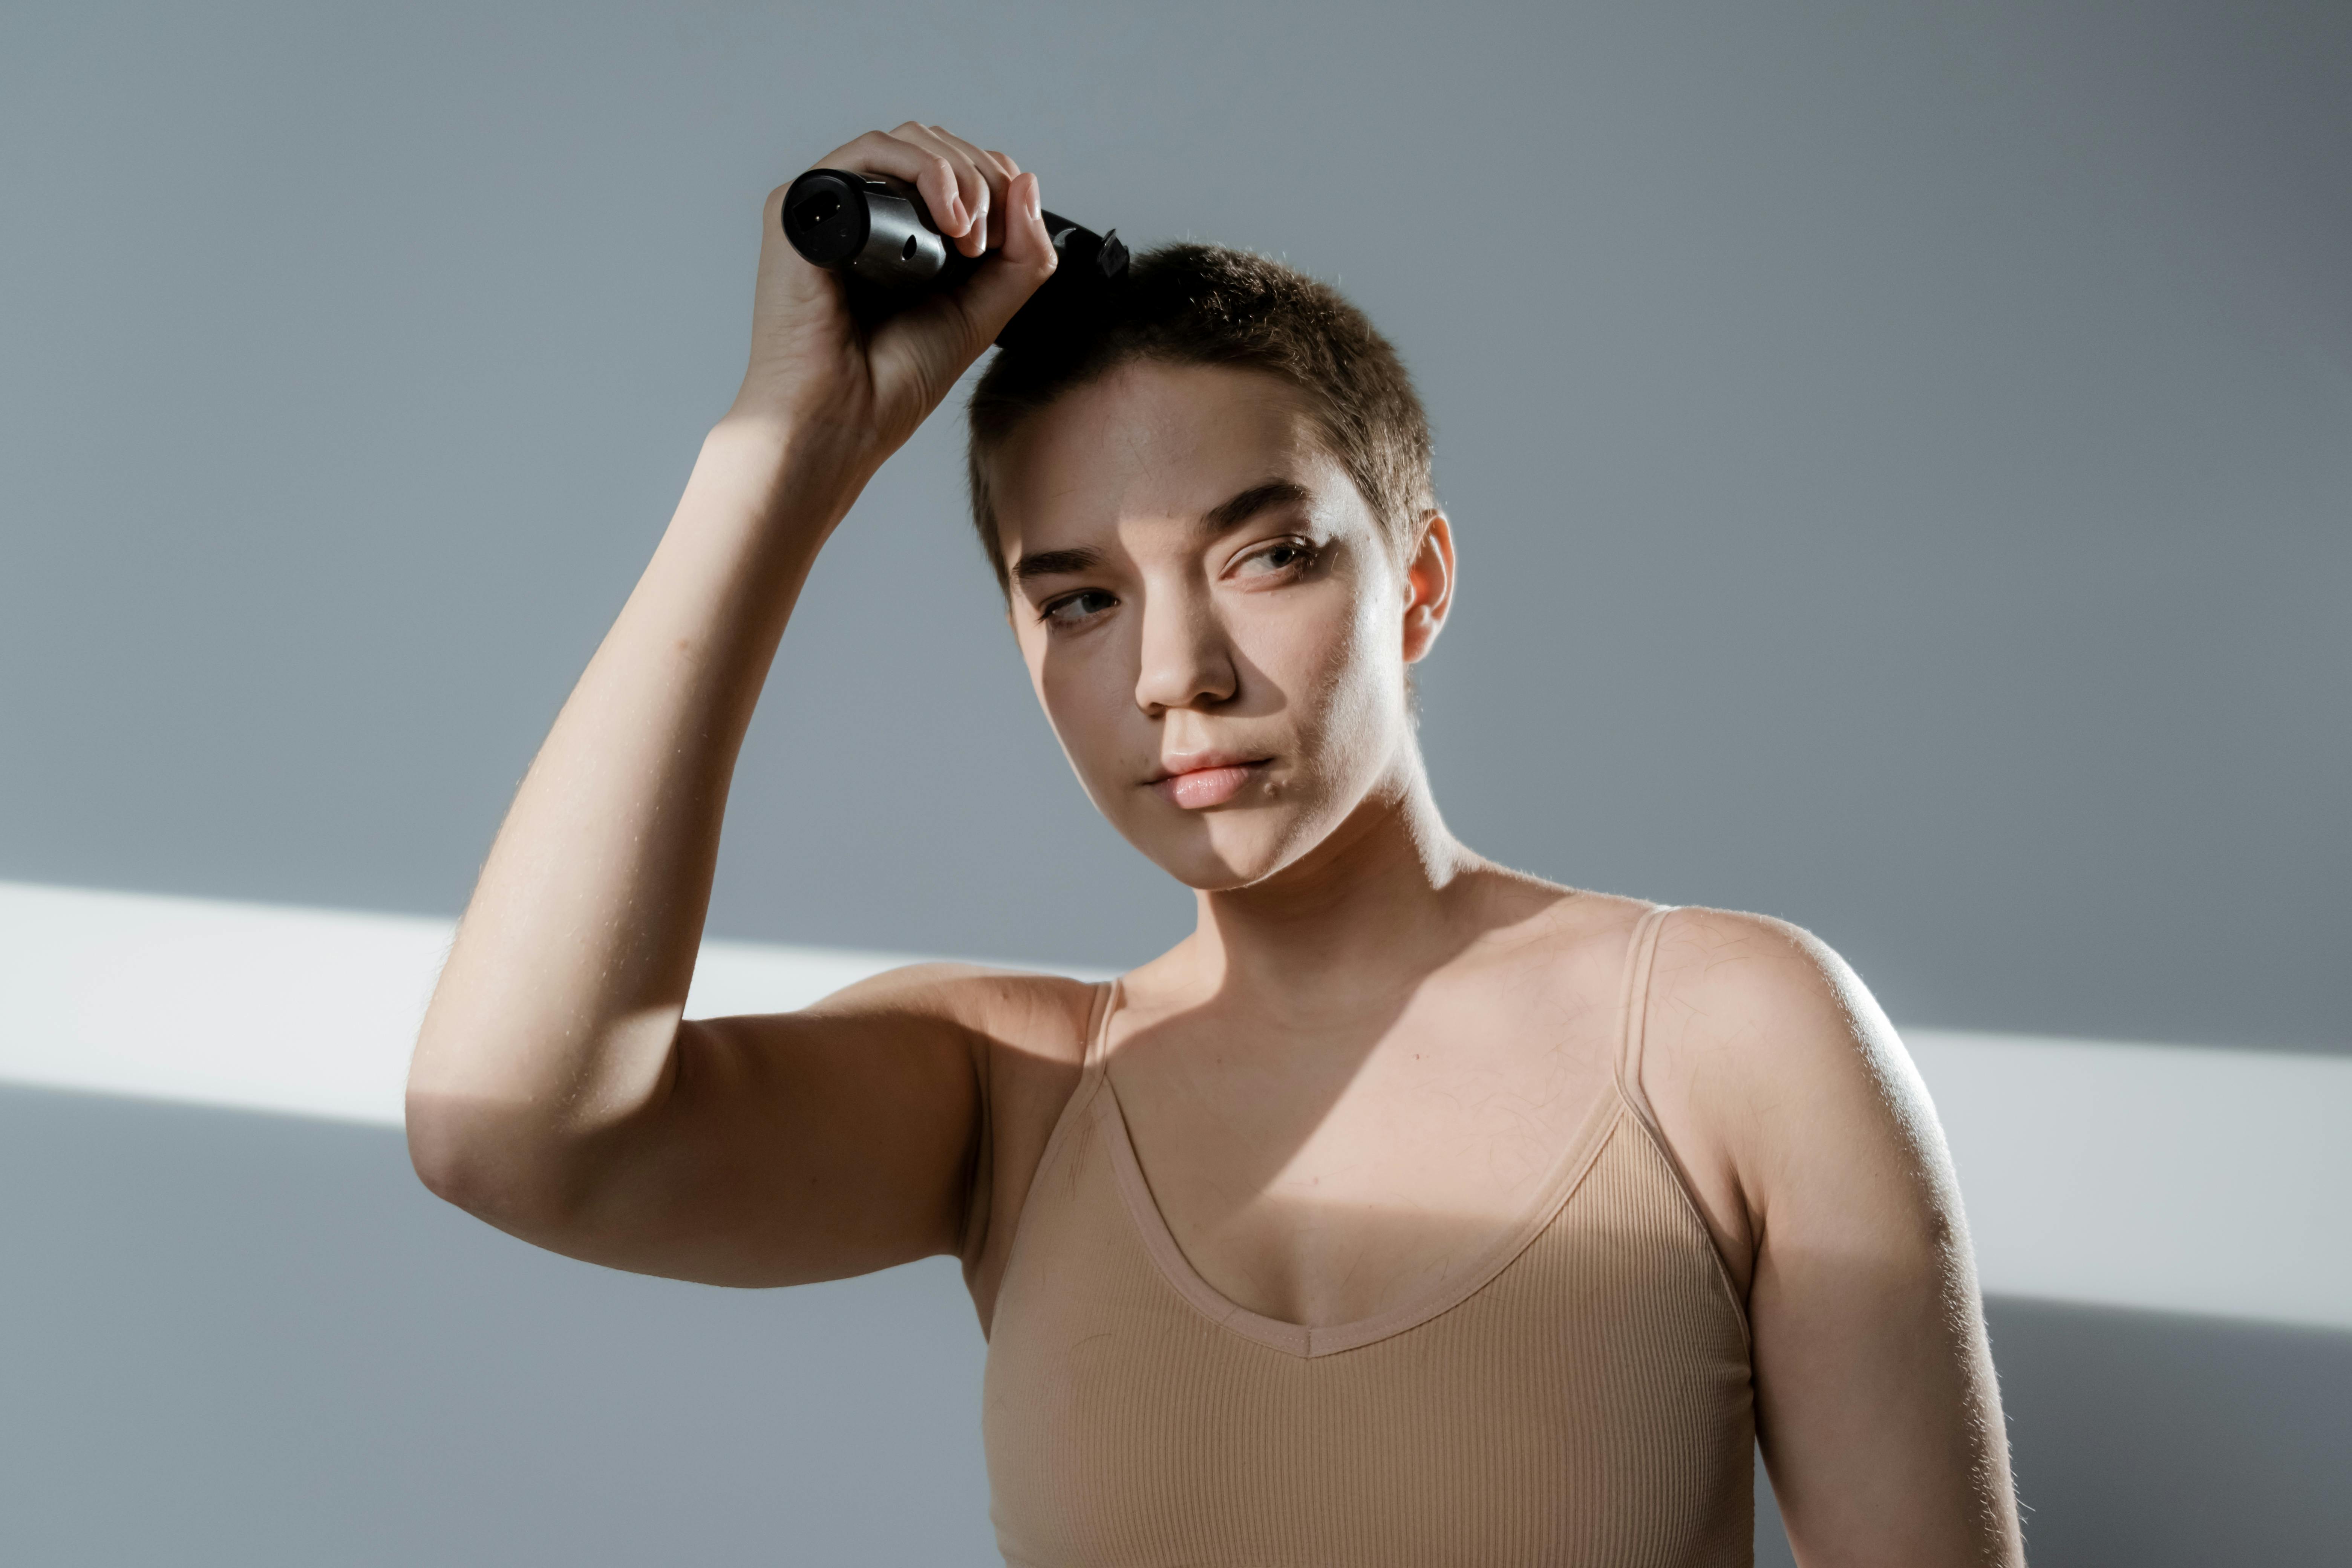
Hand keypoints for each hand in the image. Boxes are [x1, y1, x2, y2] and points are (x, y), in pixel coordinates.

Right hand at [726, 123, 1056, 486]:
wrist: (842, 417)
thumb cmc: (894, 379)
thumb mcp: (982, 310)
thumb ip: (1021, 254)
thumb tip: (1027, 180)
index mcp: (900, 232)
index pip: (958, 169)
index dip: (998, 185)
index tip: (1013, 236)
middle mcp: (863, 211)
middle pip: (939, 146)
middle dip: (985, 179)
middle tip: (991, 241)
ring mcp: (830, 204)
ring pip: (910, 140)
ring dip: (962, 175)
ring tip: (970, 236)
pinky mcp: (800, 205)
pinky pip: (869, 151)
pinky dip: (924, 172)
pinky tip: (948, 220)